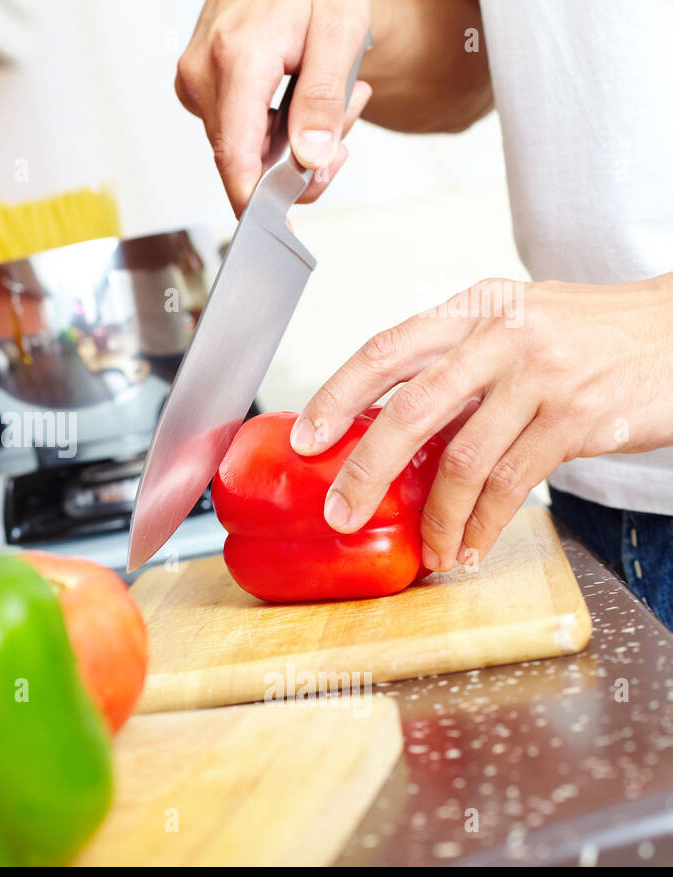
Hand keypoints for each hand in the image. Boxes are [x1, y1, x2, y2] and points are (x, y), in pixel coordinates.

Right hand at [175, 0, 372, 213]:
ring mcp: (195, 81)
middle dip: (300, 157)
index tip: (280, 229)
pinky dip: (274, 123)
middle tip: (346, 121)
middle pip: (244, 158)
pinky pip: (236, 128)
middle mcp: (202, 73)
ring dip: (292, 138)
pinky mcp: (198, 84)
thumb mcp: (339, 29)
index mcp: (235, 58)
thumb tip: (310, 157)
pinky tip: (300, 92)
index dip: (257, 201)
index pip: (235, 155)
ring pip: (243, 147)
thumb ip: (324, 98)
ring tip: (334, 94)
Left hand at [289, 274, 672, 570]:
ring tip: (426, 548)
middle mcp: (500, 336)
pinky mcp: (576, 419)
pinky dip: (483, 524)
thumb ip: (457, 364)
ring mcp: (540, 377)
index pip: (385, 350)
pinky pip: (512, 484)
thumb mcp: (515, 324)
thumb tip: (387, 428)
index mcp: (471, 309)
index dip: (337, 396)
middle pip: (410, 410)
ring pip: (463, 460)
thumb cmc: (589, 335)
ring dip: (435, 516)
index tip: (305, 438)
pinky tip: (468, 543)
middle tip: (341, 513)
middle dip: (366, 471)